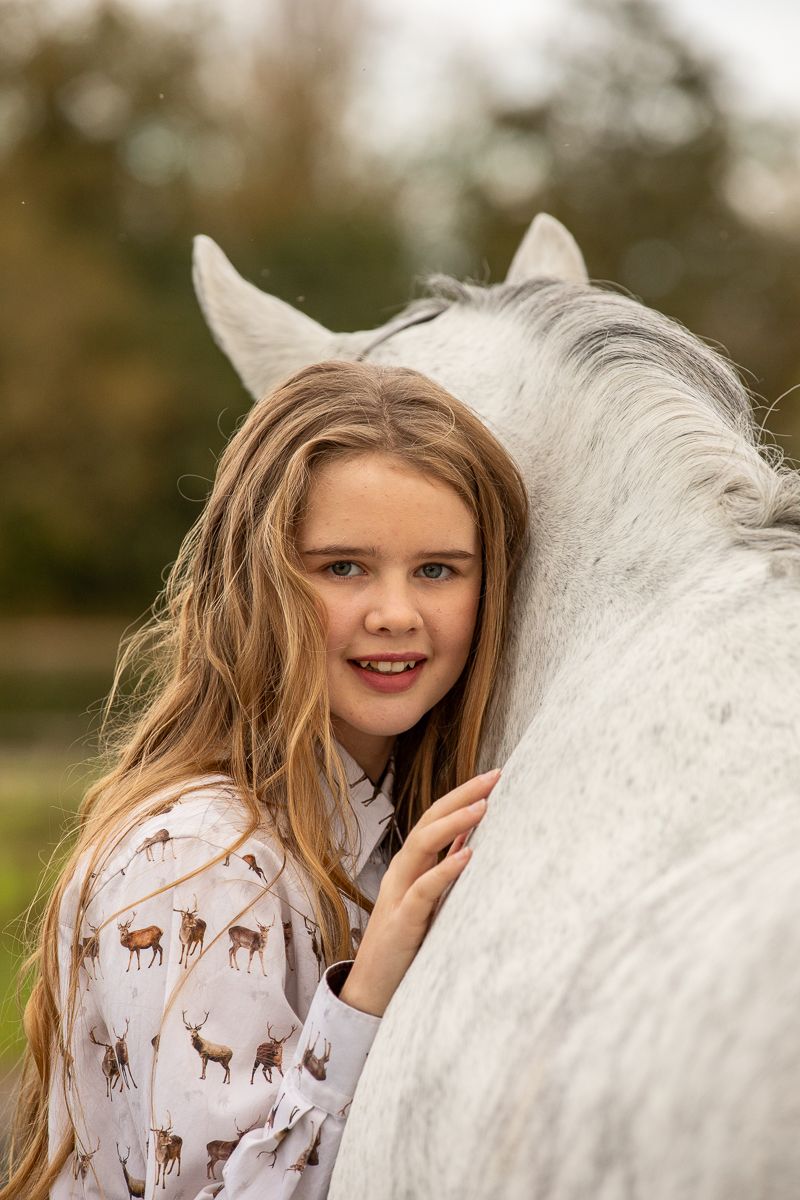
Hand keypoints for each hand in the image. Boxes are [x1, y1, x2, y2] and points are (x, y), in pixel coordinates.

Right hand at [339, 768, 501, 1016]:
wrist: (372, 992)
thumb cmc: (405, 948)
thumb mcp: (428, 904)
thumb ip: (444, 874)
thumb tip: (471, 845)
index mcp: (409, 867)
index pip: (434, 818)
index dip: (460, 795)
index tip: (493, 777)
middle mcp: (401, 872)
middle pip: (429, 821)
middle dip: (461, 796)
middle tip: (494, 777)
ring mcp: (399, 894)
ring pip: (423, 845)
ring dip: (455, 823)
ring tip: (483, 806)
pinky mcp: (403, 921)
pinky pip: (424, 889)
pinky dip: (446, 869)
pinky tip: (469, 855)